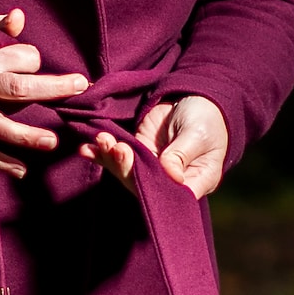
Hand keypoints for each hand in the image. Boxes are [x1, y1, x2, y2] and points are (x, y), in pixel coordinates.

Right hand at [0, 6, 88, 179]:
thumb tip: (19, 17)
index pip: (23, 58)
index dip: (31, 57)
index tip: (29, 59)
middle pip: (21, 88)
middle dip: (53, 88)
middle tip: (79, 85)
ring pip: (2, 124)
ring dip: (27, 135)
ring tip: (51, 142)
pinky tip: (20, 171)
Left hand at [88, 93, 228, 201]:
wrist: (195, 97)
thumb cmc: (207, 118)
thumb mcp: (197, 134)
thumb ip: (181, 154)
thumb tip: (169, 175)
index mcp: (194, 182)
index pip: (169, 197)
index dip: (150, 189)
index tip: (136, 170)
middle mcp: (170, 181)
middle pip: (142, 185)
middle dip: (125, 168)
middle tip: (118, 148)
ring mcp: (151, 167)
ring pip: (126, 171)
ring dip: (111, 158)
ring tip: (103, 141)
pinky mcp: (138, 151)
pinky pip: (117, 157)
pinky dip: (101, 153)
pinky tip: (87, 149)